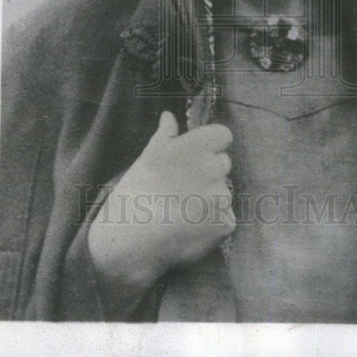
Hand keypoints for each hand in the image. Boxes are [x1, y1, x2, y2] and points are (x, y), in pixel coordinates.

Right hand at [88, 111, 234, 300]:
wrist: (131, 240)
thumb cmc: (136, 194)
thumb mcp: (147, 157)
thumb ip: (165, 135)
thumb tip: (169, 116)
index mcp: (197, 146)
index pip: (223, 135)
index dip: (211, 146)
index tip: (197, 158)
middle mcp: (213, 168)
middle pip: (223, 165)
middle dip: (208, 174)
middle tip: (182, 190)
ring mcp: (222, 197)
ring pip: (223, 194)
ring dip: (209, 201)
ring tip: (181, 212)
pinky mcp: (225, 223)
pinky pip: (224, 219)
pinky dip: (210, 225)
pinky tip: (188, 228)